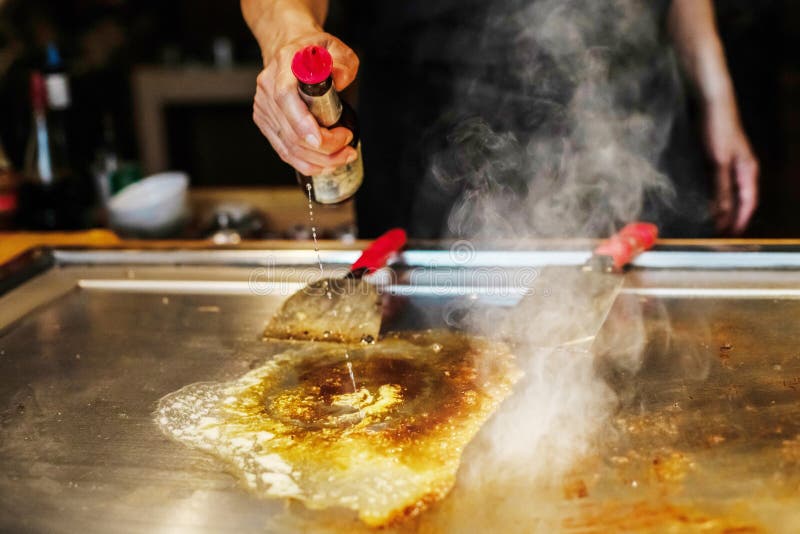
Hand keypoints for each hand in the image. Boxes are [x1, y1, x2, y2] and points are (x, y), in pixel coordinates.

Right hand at [253, 31, 359, 175]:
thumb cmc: (314, 52)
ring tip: (344, 155)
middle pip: (291, 131)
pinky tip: (326, 163)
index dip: (302, 123)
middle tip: (348, 145)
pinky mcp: (265, 123)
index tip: (322, 139)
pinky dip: (307, 163)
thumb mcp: (336, 48)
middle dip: (325, 148)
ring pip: (290, 147)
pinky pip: (285, 152)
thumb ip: (342, 62)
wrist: (292, 52)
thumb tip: (340, 79)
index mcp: (284, 64)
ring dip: (320, 160)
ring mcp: (264, 108)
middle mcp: (268, 87)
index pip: (285, 96)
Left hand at [702, 96, 758, 234]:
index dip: (740, 219)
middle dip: (732, 217)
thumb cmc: (718, 129)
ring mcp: (730, 164)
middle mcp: (742, 169)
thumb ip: (720, 187)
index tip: (732, 234)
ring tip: (712, 223)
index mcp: (748, 170)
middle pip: (740, 199)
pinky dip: (714, 195)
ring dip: (722, 207)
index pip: (748, 201)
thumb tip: (722, 212)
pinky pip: (718, 184)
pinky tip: (705, 201)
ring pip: (729, 192)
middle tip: (720, 234)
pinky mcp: (717, 159)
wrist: (711, 104)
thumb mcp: (718, 162)